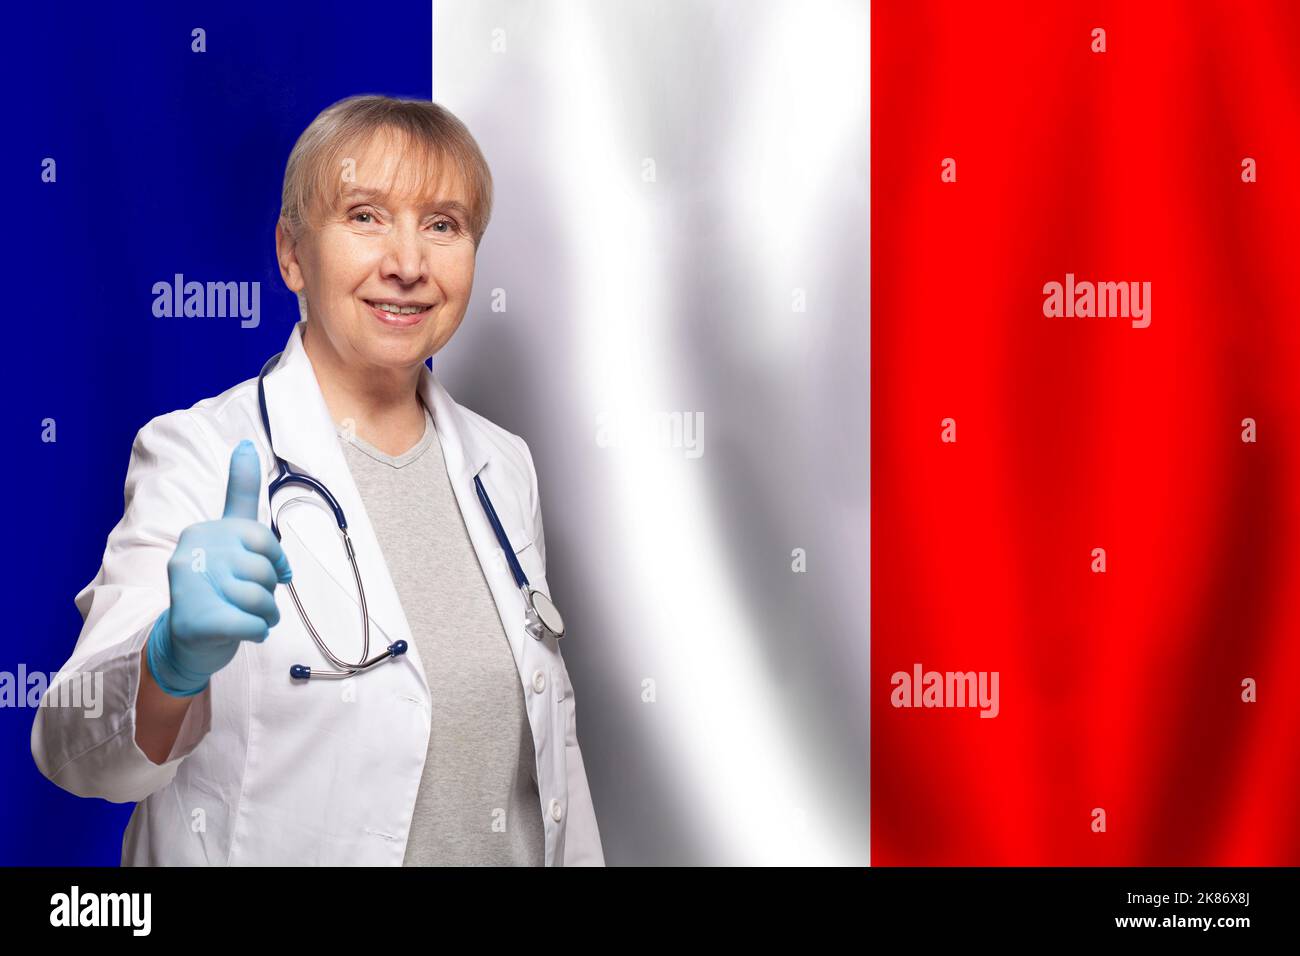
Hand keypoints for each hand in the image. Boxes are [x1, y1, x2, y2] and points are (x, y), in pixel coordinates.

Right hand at [146, 440, 292, 696]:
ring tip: (244, 616)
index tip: (271, 570)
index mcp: (201, 531)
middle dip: (268, 591)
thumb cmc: (218, 586)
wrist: (188, 642)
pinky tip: (244, 632)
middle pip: (264, 570)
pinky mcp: (196, 620)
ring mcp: (189, 588)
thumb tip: (246, 443)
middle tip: (250, 600)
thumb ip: (240, 493)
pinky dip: (258, 632)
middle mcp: (191, 554)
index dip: (275, 560)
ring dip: (265, 615)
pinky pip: (254, 625)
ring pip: (261, 599)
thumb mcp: (229, 537)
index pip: (261, 538)